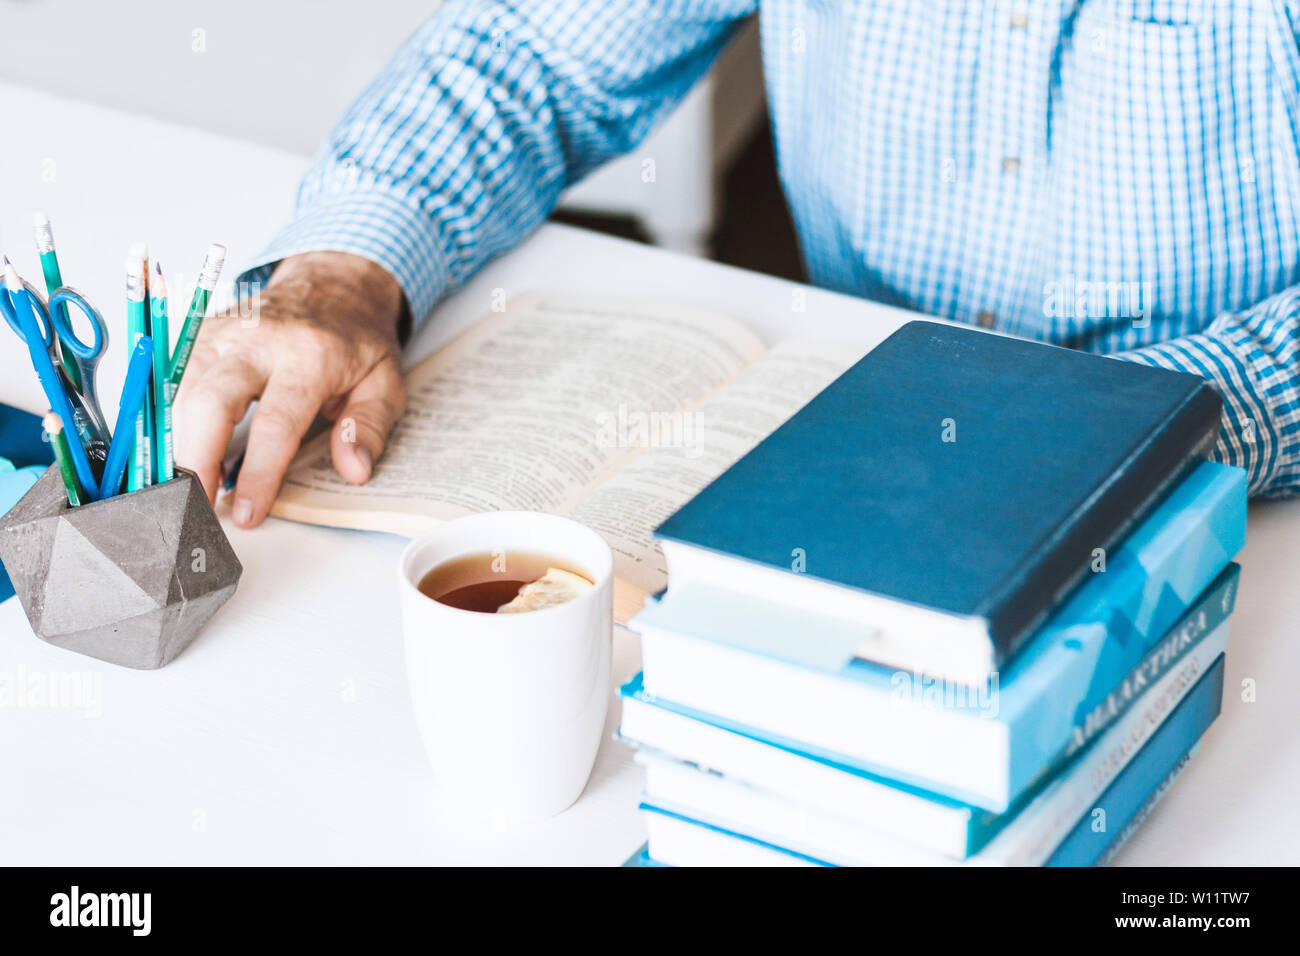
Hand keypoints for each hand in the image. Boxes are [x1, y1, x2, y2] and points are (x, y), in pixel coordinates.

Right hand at [172, 251, 407, 527]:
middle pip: (209, 402)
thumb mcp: (385, 383)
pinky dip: (173, 423)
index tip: (247, 513)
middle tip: (196, 507)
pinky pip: (174, 384)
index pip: (276, 421)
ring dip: (179, 445)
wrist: (332, 286)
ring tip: (190, 490)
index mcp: (309, 354)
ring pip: (181, 393)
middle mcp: (258, 340)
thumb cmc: (357, 341)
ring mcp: (222, 334)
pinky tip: (185, 455)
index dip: (259, 473)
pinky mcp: (200, 336)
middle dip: (197, 460)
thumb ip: (369, 427)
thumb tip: (353, 470)